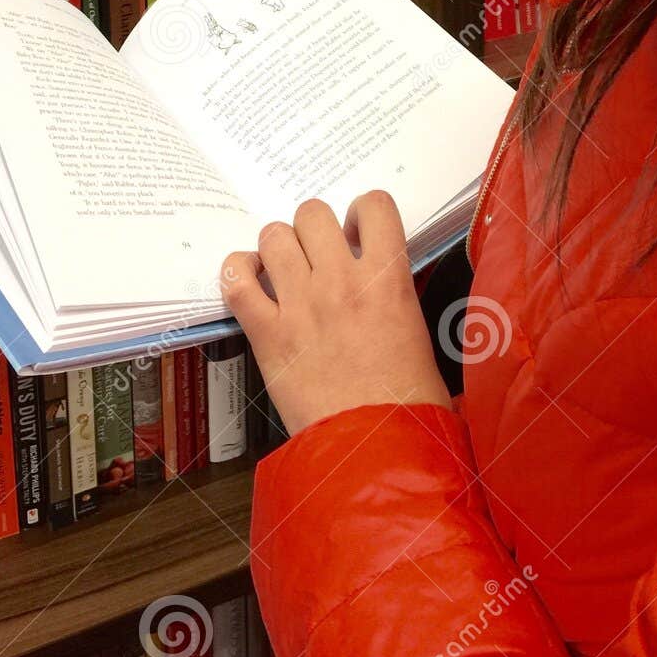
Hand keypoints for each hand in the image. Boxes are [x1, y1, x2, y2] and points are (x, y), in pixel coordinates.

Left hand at [221, 191, 452, 435]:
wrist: (377, 451)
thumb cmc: (409, 404)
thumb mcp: (421, 335)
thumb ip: (397, 295)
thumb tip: (383, 280)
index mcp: (388, 280)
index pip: (375, 205)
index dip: (363, 213)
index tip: (358, 234)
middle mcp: (341, 282)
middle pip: (312, 213)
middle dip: (314, 229)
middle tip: (319, 256)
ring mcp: (300, 306)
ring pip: (273, 237)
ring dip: (278, 247)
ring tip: (285, 270)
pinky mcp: (267, 336)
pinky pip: (236, 281)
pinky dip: (237, 273)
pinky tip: (251, 282)